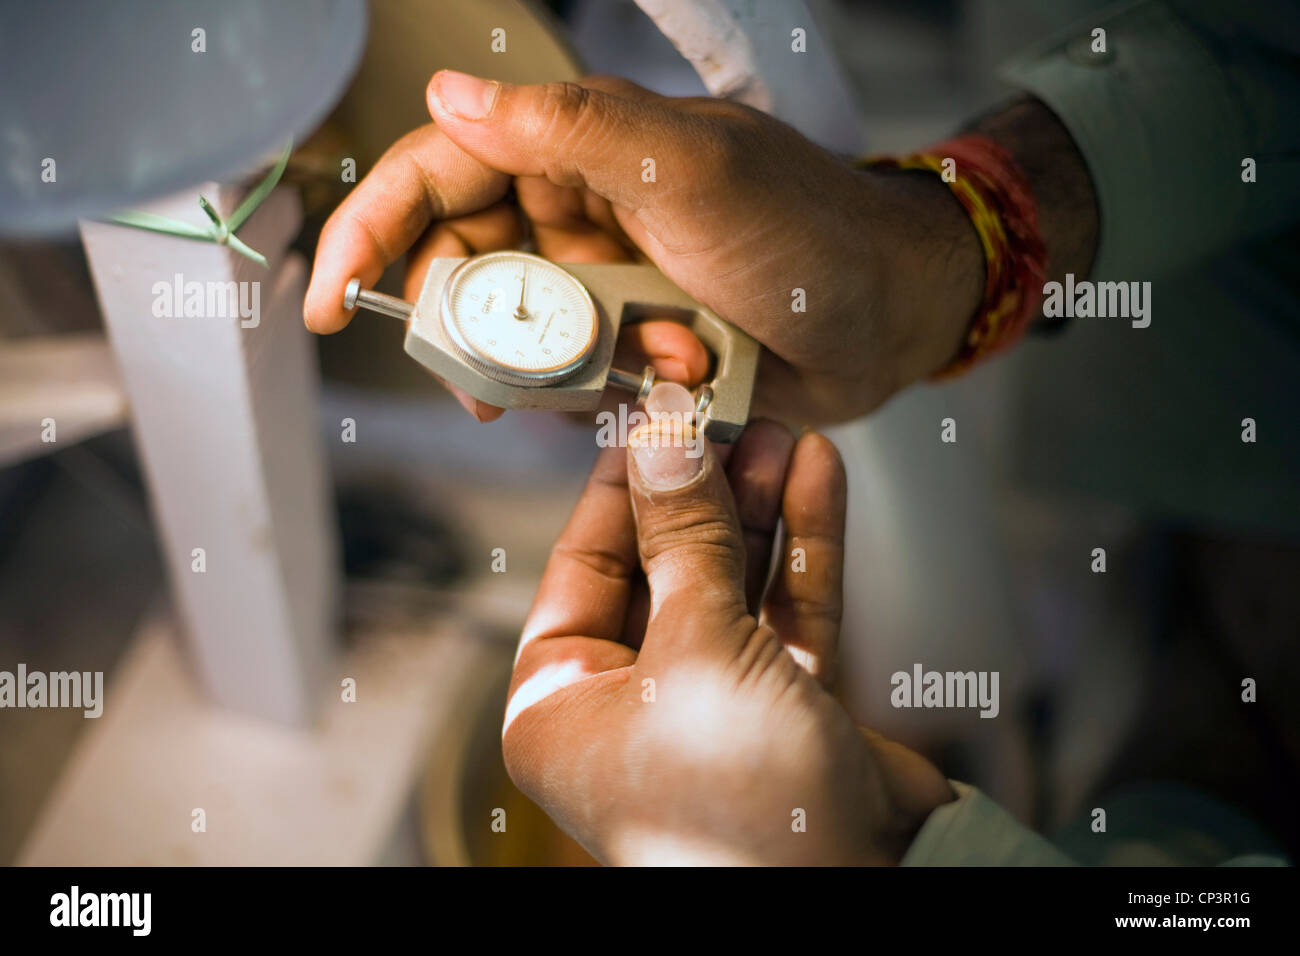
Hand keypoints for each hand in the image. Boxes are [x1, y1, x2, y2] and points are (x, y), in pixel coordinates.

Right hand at [305, 71, 988, 423]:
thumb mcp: (685, 167)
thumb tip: (448, 95)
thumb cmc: (804, 231)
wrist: (888, 317)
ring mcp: (600, 282)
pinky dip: (599, 392)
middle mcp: (574, 214)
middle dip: (470, 326)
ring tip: (639, 363)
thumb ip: (566, 130)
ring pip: (510, 336)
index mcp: (575, 152)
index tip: (329, 301)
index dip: (373, 231)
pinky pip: (567, 380)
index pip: (439, 176)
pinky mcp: (629, 344)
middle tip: (496, 371)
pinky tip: (664, 379)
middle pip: (457, 268)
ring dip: (555, 368)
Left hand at [503, 412, 953, 864]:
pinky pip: (786, 611)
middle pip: (661, 568)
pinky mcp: (787, 706)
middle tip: (726, 412)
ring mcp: (714, 705)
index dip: (619, 488)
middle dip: (700, 491)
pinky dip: (803, 548)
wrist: (870, 894)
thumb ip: (684, 539)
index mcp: (564, 708)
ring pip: (730, 583)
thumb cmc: (742, 804)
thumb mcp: (697, 650)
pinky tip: (817, 474)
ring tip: (779, 430)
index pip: (580, 569)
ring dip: (757, 508)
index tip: (651, 416)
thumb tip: (663, 434)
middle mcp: (631, 706)